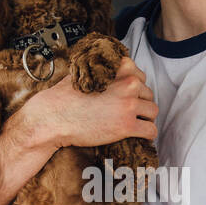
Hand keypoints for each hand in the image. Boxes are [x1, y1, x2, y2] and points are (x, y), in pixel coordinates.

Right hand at [18, 56, 158, 149]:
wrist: (53, 118)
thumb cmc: (63, 97)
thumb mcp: (83, 72)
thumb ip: (100, 69)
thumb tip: (103, 69)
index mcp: (119, 68)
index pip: (140, 76)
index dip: (134, 88)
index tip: (128, 96)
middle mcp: (128, 84)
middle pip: (148, 94)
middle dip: (139, 103)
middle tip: (126, 112)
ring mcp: (129, 105)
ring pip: (152, 111)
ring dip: (144, 118)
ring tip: (133, 124)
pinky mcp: (127, 126)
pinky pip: (150, 130)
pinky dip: (147, 135)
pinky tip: (138, 136)